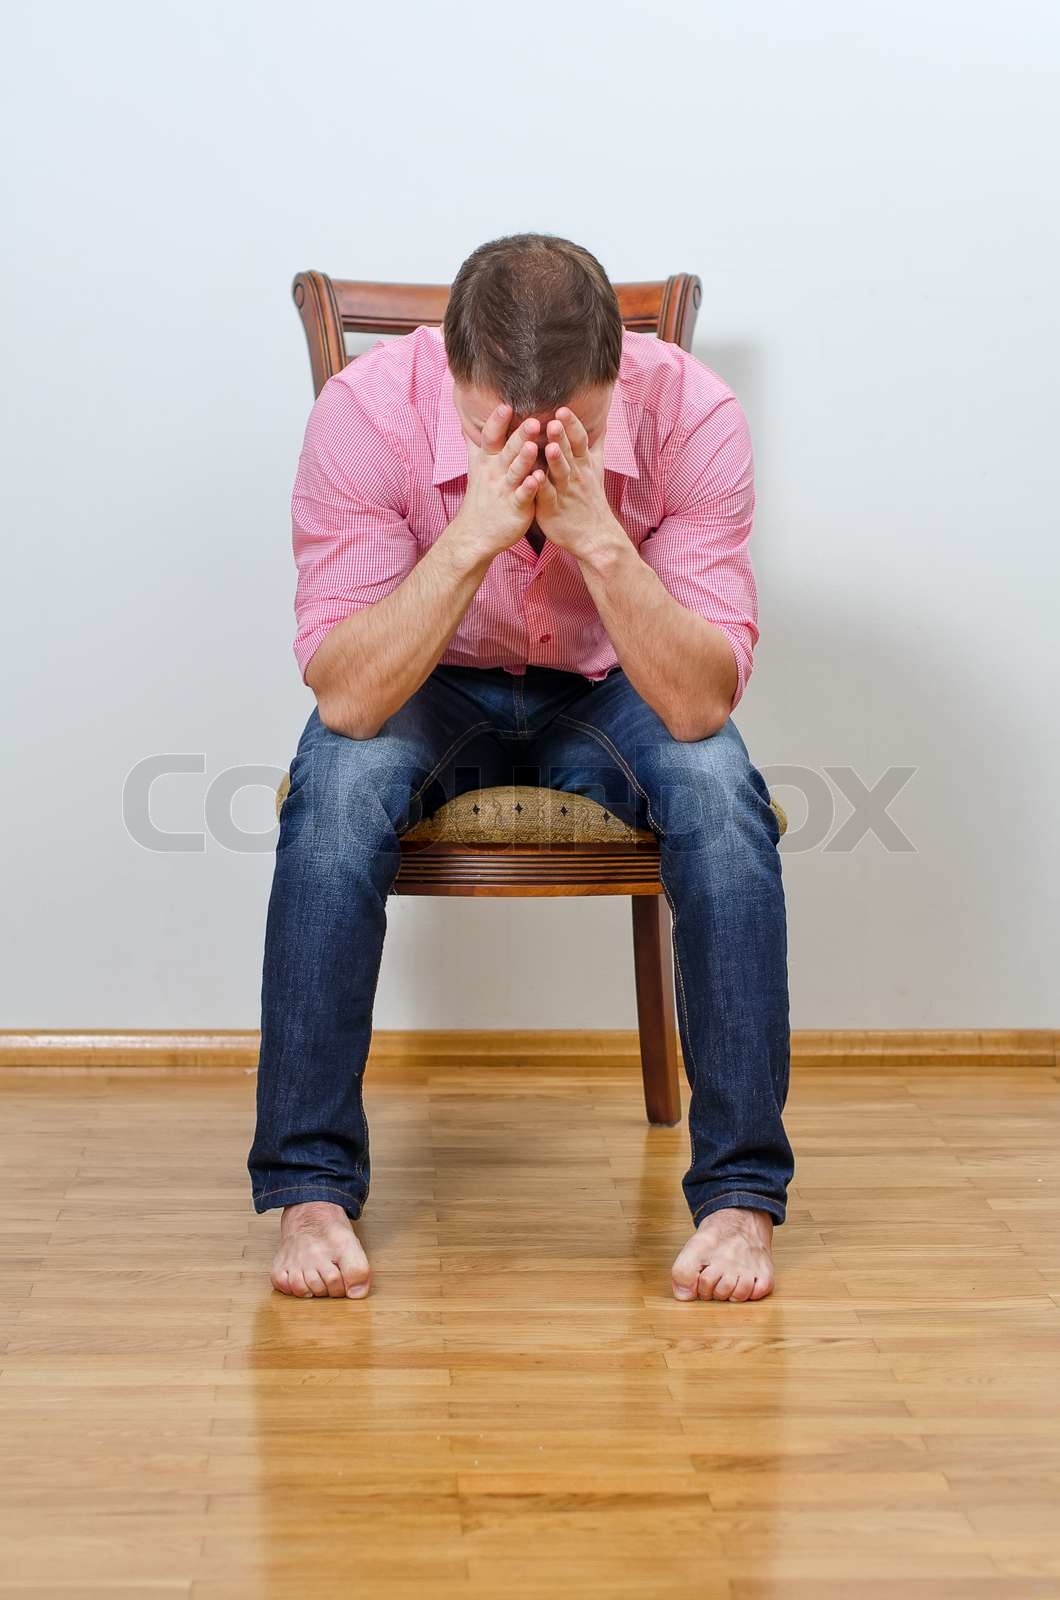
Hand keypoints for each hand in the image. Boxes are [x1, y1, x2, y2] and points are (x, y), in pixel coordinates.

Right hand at [452, 403, 545, 558]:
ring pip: (516, 471)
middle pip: (507, 450)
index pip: (491, 437)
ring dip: (524, 459)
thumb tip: (465, 420)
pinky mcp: (516, 508)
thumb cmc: (481, 496)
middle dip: (519, 436)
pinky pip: (523, 496)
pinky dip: (530, 488)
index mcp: (487, 460)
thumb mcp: (475, 466)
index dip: (497, 422)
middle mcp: (495, 472)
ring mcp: (505, 490)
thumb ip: (475, 443)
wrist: (476, 534)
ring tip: (534, 446)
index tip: (505, 405)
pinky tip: (537, 480)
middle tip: (532, 420)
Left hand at [533, 407, 614, 555]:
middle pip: (569, 452)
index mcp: (583, 463)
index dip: (572, 425)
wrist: (594, 535)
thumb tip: (604, 420)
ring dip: (555, 460)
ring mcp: (565, 492)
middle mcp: (576, 474)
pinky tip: (536, 478)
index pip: (580, 440)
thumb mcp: (596, 468)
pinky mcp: (553, 509)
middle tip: (555, 420)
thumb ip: (596, 444)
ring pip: (560, 473)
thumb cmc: (590, 498)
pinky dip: (542, 487)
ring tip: (549, 447)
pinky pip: (548, 496)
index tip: (563, 409)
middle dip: (562, 437)